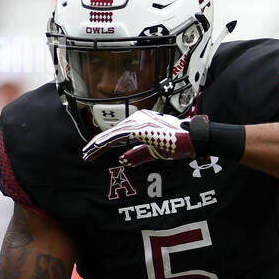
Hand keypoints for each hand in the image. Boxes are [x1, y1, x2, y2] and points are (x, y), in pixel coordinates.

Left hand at [81, 109, 198, 165]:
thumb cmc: (178, 144)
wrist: (192, 139)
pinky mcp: (139, 128)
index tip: (95, 153)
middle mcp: (138, 118)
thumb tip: (122, 159)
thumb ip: (138, 154)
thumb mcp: (154, 151)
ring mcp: (138, 122)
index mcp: (142, 122)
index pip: (119, 133)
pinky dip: (105, 143)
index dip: (105, 143)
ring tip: (87, 154)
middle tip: (86, 154)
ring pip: (112, 134)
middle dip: (97, 144)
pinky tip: (96, 150)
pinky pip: (117, 136)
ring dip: (98, 145)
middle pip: (112, 132)